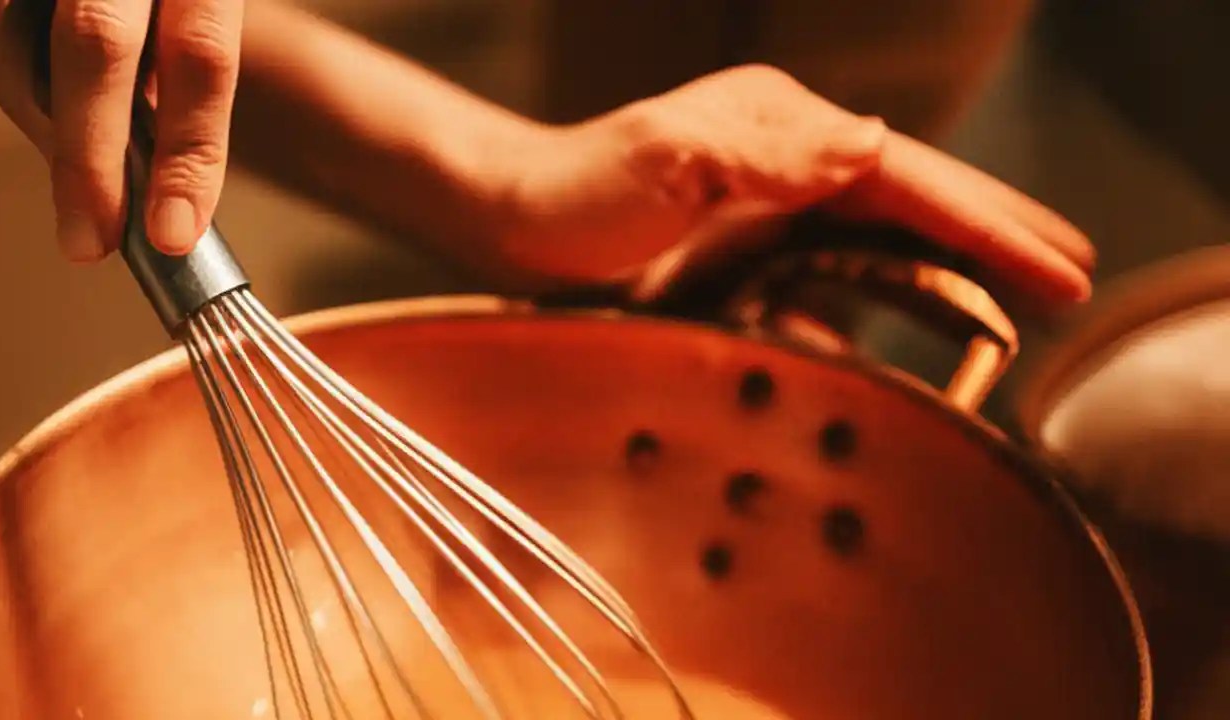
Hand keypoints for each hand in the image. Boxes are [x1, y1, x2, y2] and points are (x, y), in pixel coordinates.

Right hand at [0, 0, 243, 260]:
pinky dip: (10, 68)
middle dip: (90, 158)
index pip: (200, 59)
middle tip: (89, 241)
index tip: (173, 234)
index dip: (188, 155)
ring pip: (16, 31)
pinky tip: (44, 101)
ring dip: (38, 114)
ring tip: (74, 173)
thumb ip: (180, 59)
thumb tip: (155, 175)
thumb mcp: (197, 3)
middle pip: (98, 43)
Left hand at [489, 65, 1092, 309]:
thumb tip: (871, 150)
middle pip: (915, 209)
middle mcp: (788, 170)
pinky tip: (907, 358)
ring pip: (883, 253)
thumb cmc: (574, 189)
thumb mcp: (667, 154)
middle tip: (1072, 279)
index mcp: (783, 133)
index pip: (907, 178)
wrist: (507, 225)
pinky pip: (826, 296)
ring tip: (1020, 313)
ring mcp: (769, 222)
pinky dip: (872, 324)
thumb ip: (764, 152)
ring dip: (950, 281)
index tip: (1057, 260)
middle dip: (994, 240)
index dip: (987, 220)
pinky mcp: (742, 268)